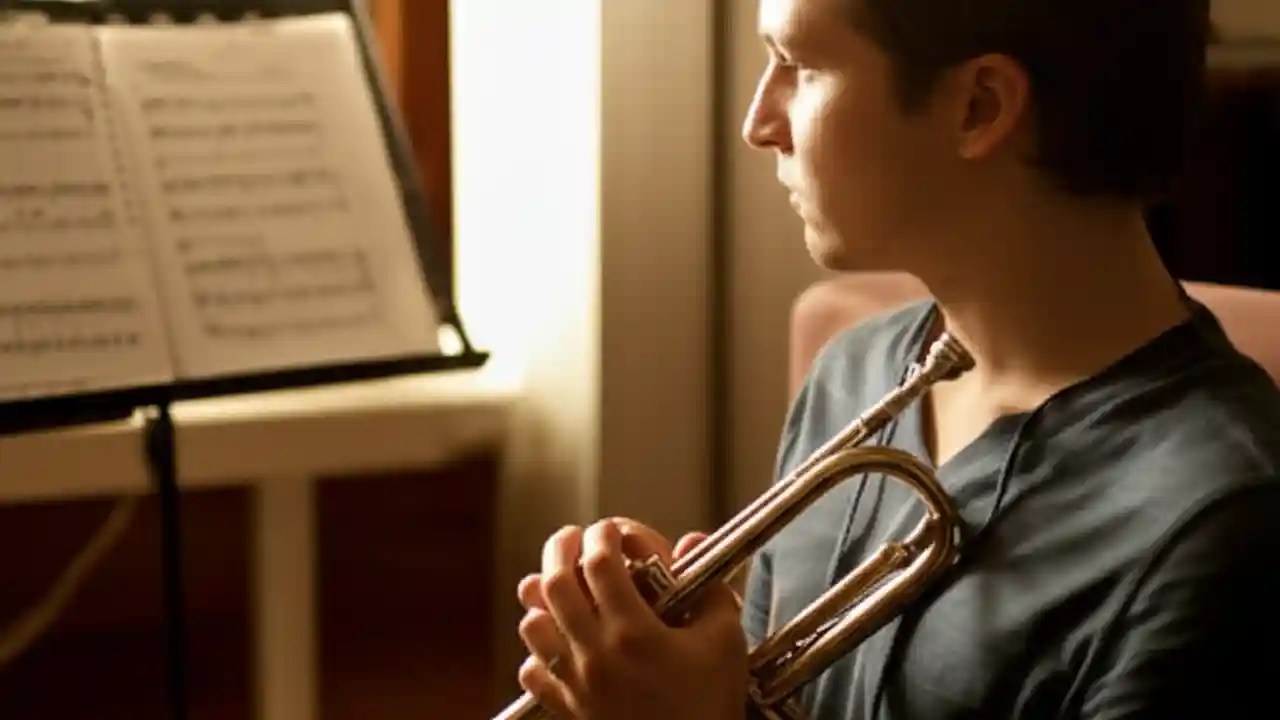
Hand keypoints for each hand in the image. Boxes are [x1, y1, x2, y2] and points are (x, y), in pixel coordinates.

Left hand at [515, 518, 746, 719]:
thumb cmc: (710, 706)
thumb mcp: (726, 643)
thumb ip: (711, 591)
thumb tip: (695, 543)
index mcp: (634, 632)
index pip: (600, 563)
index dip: (602, 535)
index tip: (610, 529)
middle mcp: (596, 654)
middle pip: (555, 583)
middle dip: (561, 549)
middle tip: (572, 538)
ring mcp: (576, 683)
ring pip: (533, 626)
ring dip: (542, 600)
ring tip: (558, 589)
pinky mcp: (569, 711)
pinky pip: (533, 673)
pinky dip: (536, 652)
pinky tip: (554, 645)